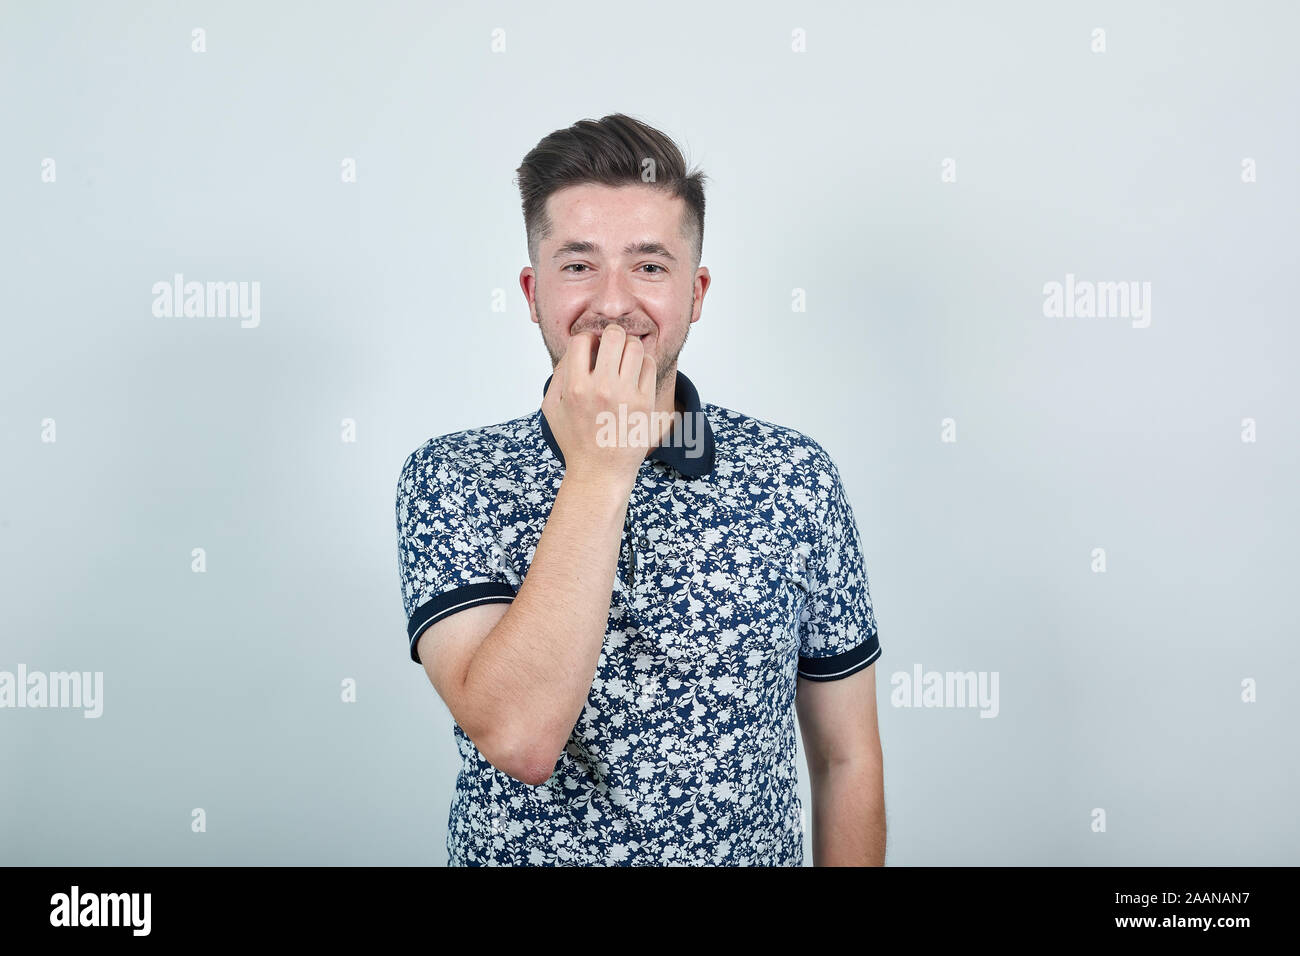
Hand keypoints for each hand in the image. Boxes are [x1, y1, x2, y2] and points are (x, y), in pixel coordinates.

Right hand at [542, 325, 672, 485]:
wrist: (600, 473)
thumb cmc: (575, 441)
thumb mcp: (551, 409)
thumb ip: (557, 375)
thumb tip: (574, 349)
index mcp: (575, 387)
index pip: (582, 339)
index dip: (587, 340)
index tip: (591, 351)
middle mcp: (601, 388)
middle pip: (613, 335)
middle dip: (612, 336)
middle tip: (612, 348)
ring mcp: (626, 395)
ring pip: (635, 346)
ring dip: (630, 347)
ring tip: (625, 360)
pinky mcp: (645, 403)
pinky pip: (649, 365)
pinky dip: (643, 364)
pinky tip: (635, 375)